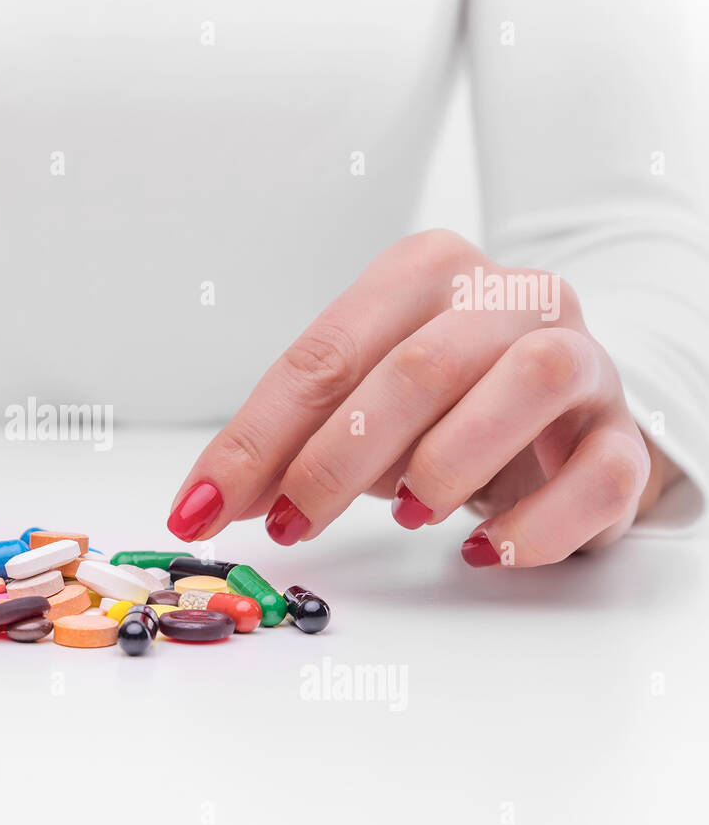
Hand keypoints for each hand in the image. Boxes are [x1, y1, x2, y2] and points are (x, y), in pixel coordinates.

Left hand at [167, 229, 677, 567]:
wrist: (559, 413)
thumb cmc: (439, 406)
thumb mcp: (352, 413)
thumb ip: (285, 447)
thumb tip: (206, 504)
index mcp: (422, 274)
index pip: (323, 356)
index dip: (254, 440)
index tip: (200, 511)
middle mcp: (507, 296)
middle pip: (416, 367)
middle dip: (336, 458)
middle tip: (292, 524)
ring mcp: (581, 356)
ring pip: (529, 380)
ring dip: (452, 460)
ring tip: (411, 515)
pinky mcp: (624, 431)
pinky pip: (600, 472)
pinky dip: (536, 523)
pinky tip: (482, 550)